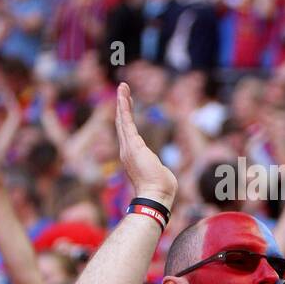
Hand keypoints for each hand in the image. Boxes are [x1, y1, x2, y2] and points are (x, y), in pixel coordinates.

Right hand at [116, 83, 176, 207]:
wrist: (156, 196)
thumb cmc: (161, 189)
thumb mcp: (158, 174)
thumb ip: (157, 169)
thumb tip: (163, 175)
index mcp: (132, 156)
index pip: (127, 133)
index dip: (125, 119)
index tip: (126, 106)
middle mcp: (126, 150)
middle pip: (122, 123)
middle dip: (121, 106)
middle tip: (122, 90)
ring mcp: (128, 147)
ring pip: (123, 119)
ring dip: (122, 102)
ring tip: (122, 87)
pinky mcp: (132, 144)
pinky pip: (126, 121)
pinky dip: (124, 106)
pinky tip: (123, 94)